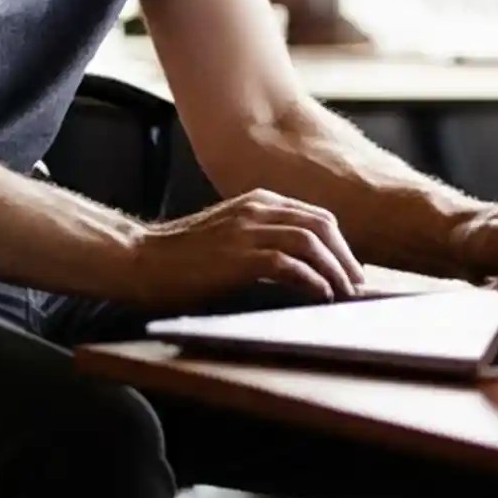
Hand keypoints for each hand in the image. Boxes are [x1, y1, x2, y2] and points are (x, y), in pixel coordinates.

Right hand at [131, 189, 365, 308]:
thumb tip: (297, 265)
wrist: (140, 259)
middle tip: (357, 286)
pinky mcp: (238, 257)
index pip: (316, 216)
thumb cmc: (182, 255)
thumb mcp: (229, 235)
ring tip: (345, 294)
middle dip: (346, 256)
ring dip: (334, 269)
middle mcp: (257, 209)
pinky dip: (311, 280)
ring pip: (311, 241)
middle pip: (322, 225)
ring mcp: (248, 230)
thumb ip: (261, 239)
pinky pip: (288, 264)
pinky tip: (321, 295)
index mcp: (257, 201)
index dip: (340, 244)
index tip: (350, 271)